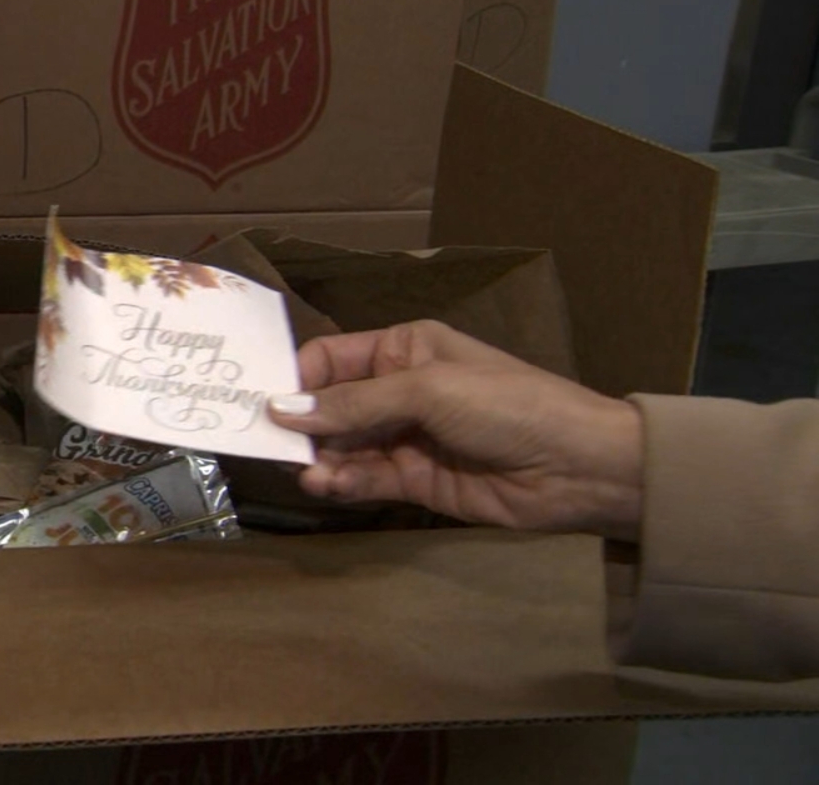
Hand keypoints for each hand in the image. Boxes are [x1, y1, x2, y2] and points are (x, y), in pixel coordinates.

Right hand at [268, 321, 643, 541]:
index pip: (331, 359)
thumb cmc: (506, 404)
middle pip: (329, 406)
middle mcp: (399, 390)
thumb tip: (282, 410)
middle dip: (300, 425)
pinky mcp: (414, 482)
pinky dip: (342, 483)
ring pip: (342, 447)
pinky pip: (365, 478)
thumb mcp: (427, 390)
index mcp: (404, 348)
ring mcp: (405, 438)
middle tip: (264, 446)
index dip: (295, 379)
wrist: (577, 467)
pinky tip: (327, 485)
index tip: (258, 402)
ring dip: (320, 459)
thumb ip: (353, 403)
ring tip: (304, 474)